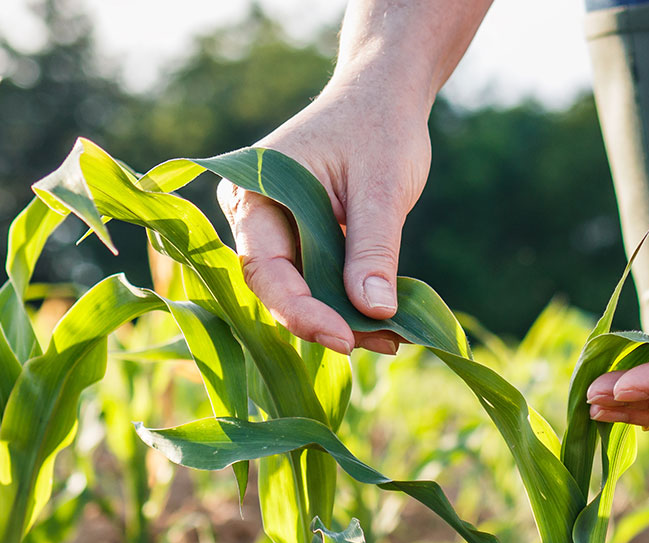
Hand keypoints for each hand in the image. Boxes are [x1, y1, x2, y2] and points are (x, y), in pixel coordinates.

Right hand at [218, 86, 429, 354]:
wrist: (384, 95)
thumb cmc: (379, 127)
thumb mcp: (382, 187)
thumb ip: (374, 248)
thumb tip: (376, 312)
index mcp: (253, 192)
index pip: (264, 268)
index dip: (301, 311)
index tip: (345, 338)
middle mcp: (253, 216)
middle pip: (279, 288)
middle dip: (328, 321)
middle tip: (384, 342)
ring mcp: (276, 230)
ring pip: (301, 291)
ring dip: (344, 318)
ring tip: (395, 337)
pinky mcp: (303, 241)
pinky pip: (319, 281)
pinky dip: (350, 302)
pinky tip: (388, 321)